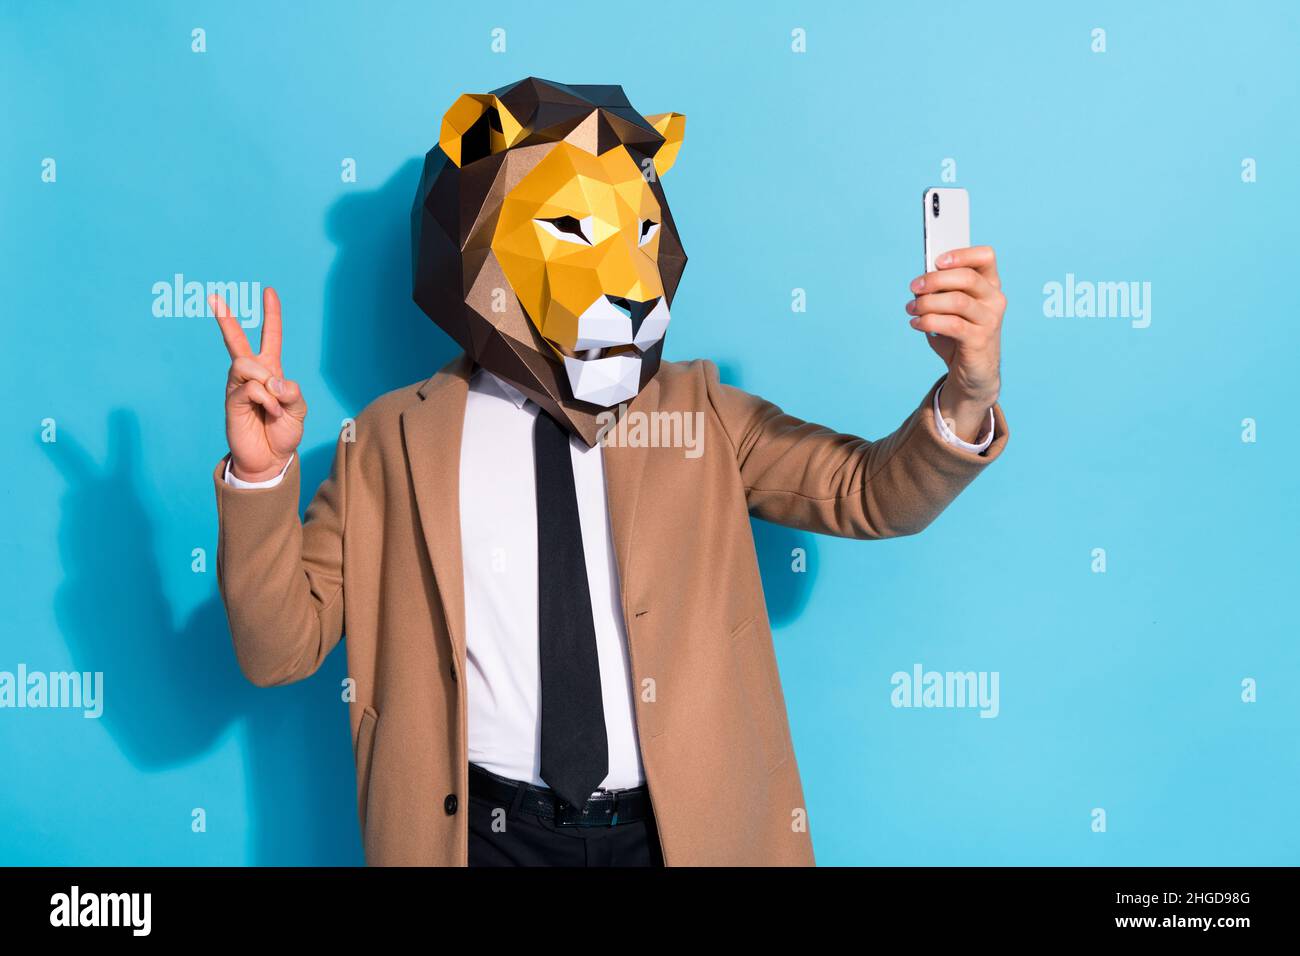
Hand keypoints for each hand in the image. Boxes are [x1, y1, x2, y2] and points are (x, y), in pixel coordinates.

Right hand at [211, 287, 306, 482]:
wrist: (271, 458)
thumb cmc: (284, 432)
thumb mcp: (299, 409)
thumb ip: (291, 391)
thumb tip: (272, 380)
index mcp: (271, 371)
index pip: (271, 337)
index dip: (271, 314)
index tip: (269, 291)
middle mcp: (252, 375)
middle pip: (237, 342)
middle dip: (225, 319)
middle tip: (213, 297)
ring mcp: (239, 387)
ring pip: (246, 365)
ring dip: (267, 384)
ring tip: (275, 406)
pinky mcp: (231, 401)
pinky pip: (249, 388)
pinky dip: (266, 400)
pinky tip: (270, 413)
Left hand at [906, 245, 1004, 442]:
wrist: (973, 373)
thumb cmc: (960, 335)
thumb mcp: (951, 310)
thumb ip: (941, 292)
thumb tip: (920, 283)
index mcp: (990, 285)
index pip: (986, 257)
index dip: (962, 254)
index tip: (936, 261)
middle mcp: (995, 299)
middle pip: (967, 277)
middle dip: (935, 280)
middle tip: (914, 287)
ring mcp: (990, 320)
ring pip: (957, 301)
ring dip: (927, 303)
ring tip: (911, 309)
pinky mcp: (980, 340)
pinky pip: (951, 325)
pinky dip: (928, 322)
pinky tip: (916, 323)